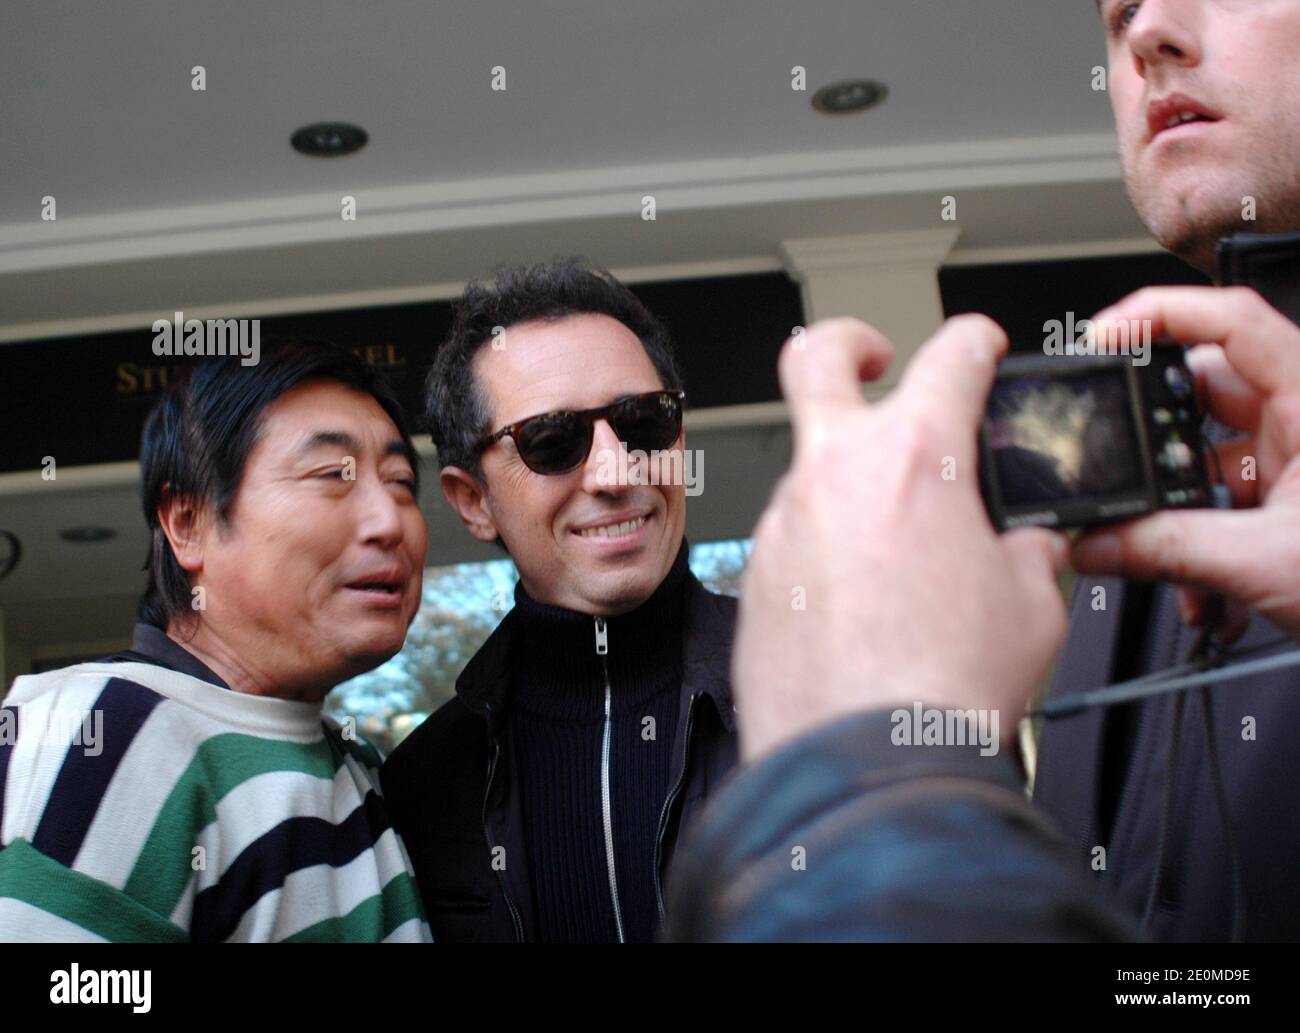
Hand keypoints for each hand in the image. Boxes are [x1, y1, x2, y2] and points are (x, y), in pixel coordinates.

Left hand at [734, 316, 1069, 762]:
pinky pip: (791, 534)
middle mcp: (835, 473)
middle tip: (872, 358)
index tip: (980, 349)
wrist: (865, 763)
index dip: (975, 340)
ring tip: (890, 545)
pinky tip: (854, 597)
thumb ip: (1027, 551)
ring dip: (845, 480)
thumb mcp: (1031, 605)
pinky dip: (822, 545)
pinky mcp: (754, 572)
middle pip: (817, 358)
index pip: (951, 354)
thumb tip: (1026, 546)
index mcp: (916, 458)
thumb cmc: (942, 687)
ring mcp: (784, 520)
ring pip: (809, 466)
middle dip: (850, 342)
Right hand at [1072, 286, 1299, 643]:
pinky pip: (1224, 501)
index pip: (1231, 321)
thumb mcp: (1266, 562)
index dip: (1160, 314)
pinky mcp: (1289, 498)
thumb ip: (1167, 550)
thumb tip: (1095, 541)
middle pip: (1201, 393)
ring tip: (1170, 563)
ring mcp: (1296, 458)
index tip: (1103, 336)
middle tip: (1117, 470)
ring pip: (1206, 457)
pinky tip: (1203, 591)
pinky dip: (1200, 543)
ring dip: (1176, 513)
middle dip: (1152, 444)